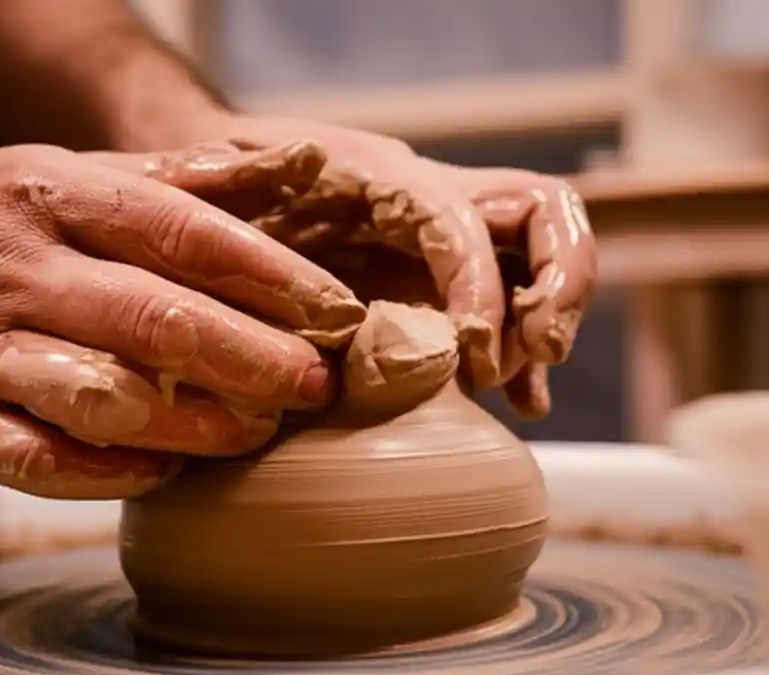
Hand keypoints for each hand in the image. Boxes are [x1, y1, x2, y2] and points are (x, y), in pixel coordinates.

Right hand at [0, 143, 364, 498]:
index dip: (271, 276)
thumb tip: (280, 169)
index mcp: (51, 196)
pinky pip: (35, 462)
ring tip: (254, 430)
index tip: (335, 312)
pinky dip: (110, 473)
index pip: (182, 233)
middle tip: (315, 385)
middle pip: (154, 318)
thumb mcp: (59, 176)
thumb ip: (167, 183)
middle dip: (252, 358)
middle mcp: (12, 269)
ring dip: (192, 422)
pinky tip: (165, 469)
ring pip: (101, 397)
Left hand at [188, 114, 596, 417]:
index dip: (479, 284)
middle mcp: (425, 195)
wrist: (207, 186)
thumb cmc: (209, 191)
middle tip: (542, 353)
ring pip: (537, 254)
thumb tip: (314, 234)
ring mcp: (439, 234)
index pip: (459, 217)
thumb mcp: (217, 192)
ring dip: (548, 321)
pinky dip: (523, 353)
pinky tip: (524, 405)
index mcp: (376, 175)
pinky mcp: (437, 275)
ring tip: (525, 392)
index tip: (471, 356)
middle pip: (542, 210)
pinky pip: (509, 303)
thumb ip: (257, 207)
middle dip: (561, 283)